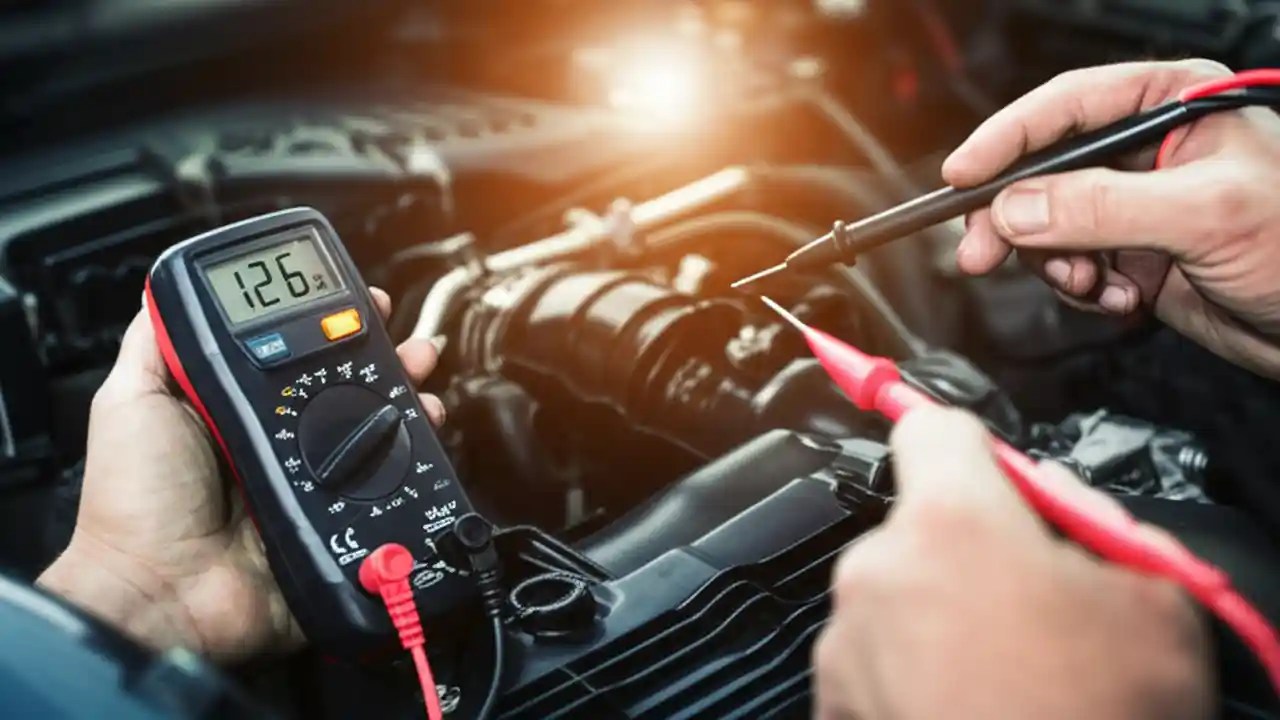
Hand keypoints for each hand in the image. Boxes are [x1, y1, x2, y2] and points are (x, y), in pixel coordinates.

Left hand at [38, 288, 446, 661]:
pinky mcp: (335, 521)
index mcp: (237, 409)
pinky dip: (413, 462)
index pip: (295, 353)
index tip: (358, 302)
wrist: (160, 588)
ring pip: (375, 432)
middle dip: (384, 354)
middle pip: (346, 387)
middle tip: (403, 337)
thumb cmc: (135, 501)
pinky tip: (422, 432)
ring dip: (407, 399)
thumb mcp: (131, 401)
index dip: (330, 324)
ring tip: (420, 376)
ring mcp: (312, 481)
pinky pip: (385, 489)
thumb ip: (154, 345)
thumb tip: (175, 290)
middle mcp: (280, 440)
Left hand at [812, 406, 1211, 719]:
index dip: (967, 441)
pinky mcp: (833, 702)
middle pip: (920, 524)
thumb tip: (1057, 500)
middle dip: (970, 551)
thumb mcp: (1154, 601)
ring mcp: (846, 643)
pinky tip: (972, 708)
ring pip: (899, 597)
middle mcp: (877, 572)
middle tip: (1033, 606)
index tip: (979, 461)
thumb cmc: (1098, 718)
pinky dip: (915, 675)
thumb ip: (1097, 523)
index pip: (931, 428)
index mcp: (950, 523)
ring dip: (942, 618)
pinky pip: (877, 660)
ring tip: (1009, 677)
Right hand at [945, 59, 1279, 377]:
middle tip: (980, 254)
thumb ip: (1102, 207)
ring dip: (1056, 263)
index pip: (1066, 107)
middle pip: (1042, 171)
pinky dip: (1084, 290)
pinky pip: (1072, 265)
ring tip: (1091, 284)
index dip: (1006, 139)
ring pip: (1048, 225)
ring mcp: (1135, 204)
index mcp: (1172, 104)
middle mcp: (1146, 149)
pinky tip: (1123, 298)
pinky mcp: (1131, 253)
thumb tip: (1017, 208)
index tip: (961, 176)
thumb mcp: (1202, 214)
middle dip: (1013, 218)